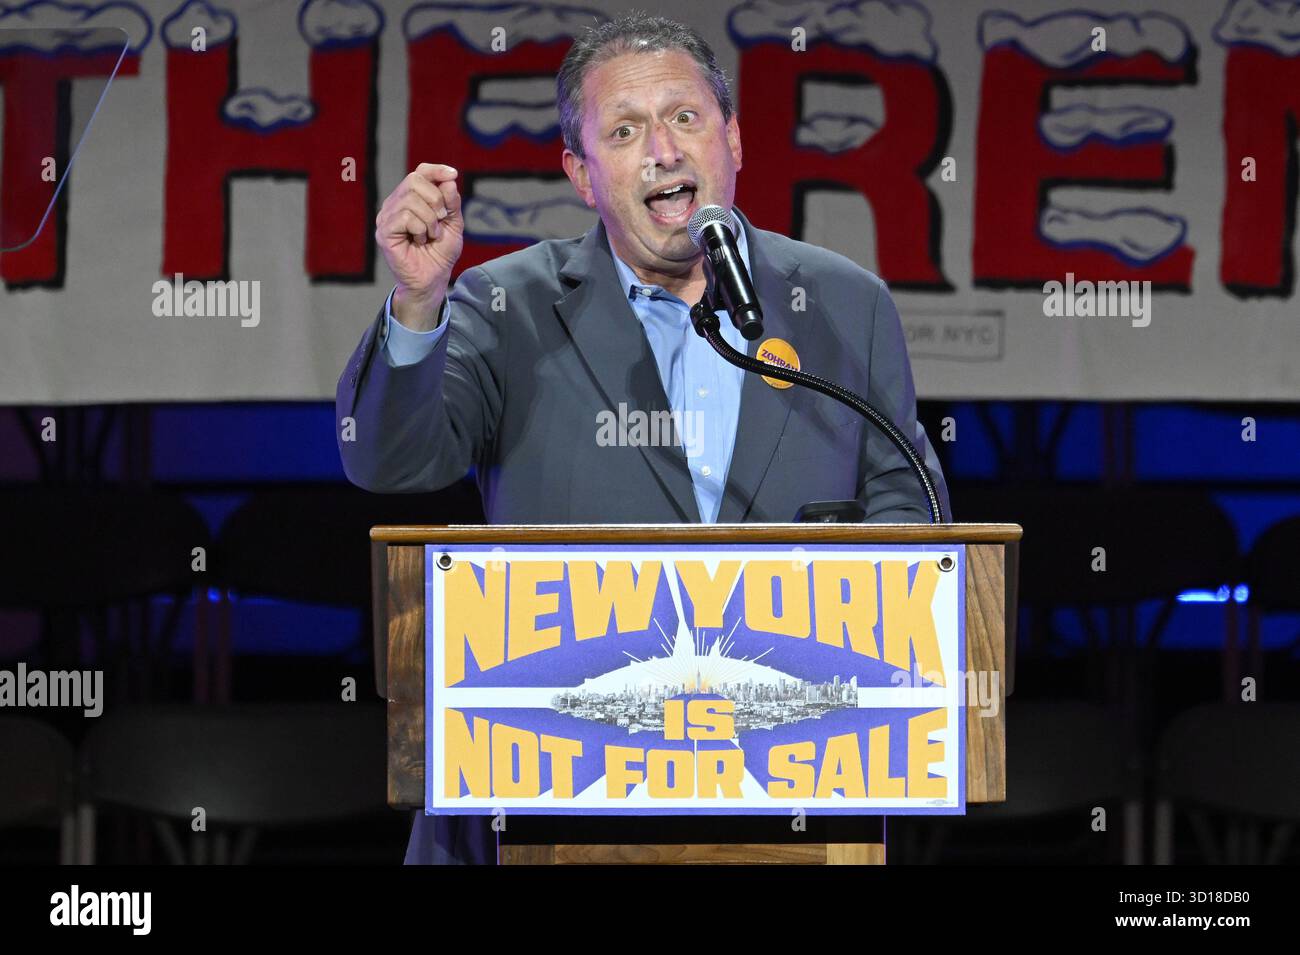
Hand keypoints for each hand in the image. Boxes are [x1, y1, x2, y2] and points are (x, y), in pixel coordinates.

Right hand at [374, 163, 462, 330]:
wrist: (432, 280)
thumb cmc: (440, 253)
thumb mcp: (453, 224)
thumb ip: (451, 203)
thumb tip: (449, 180)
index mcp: (410, 199)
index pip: (420, 172)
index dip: (436, 170)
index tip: (454, 175)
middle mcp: (395, 204)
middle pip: (415, 180)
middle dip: (436, 200)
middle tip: (440, 221)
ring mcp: (386, 217)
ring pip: (411, 200)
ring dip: (430, 220)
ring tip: (430, 236)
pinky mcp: (384, 232)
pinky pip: (405, 216)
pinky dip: (420, 228)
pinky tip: (420, 241)